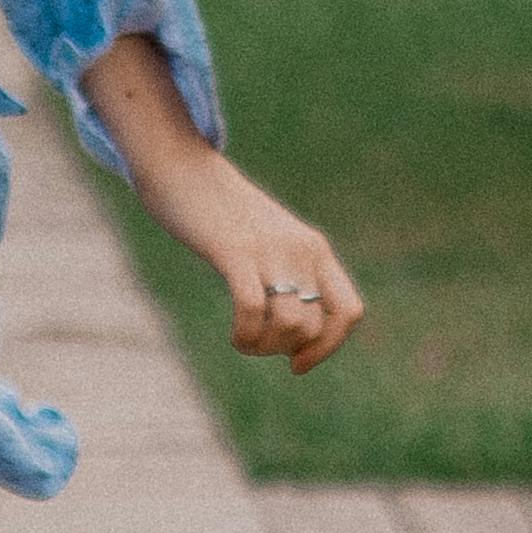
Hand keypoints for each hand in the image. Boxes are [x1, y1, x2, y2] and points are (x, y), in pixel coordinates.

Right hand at [174, 158, 363, 370]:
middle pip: (312, 326)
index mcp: (314, 248)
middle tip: (254, 342)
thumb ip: (284, 273)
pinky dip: (246, 335)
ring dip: (264, 347)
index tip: (296, 365)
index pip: (349, 311)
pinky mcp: (234, 250)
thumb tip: (291, 329)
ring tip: (242, 341)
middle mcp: (301, 249)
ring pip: (290, 323)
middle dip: (283, 348)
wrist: (183, 167)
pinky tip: (235, 336)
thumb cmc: (219, 214)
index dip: (328, 347)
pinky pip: (253, 308)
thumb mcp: (265, 242)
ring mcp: (269, 249)